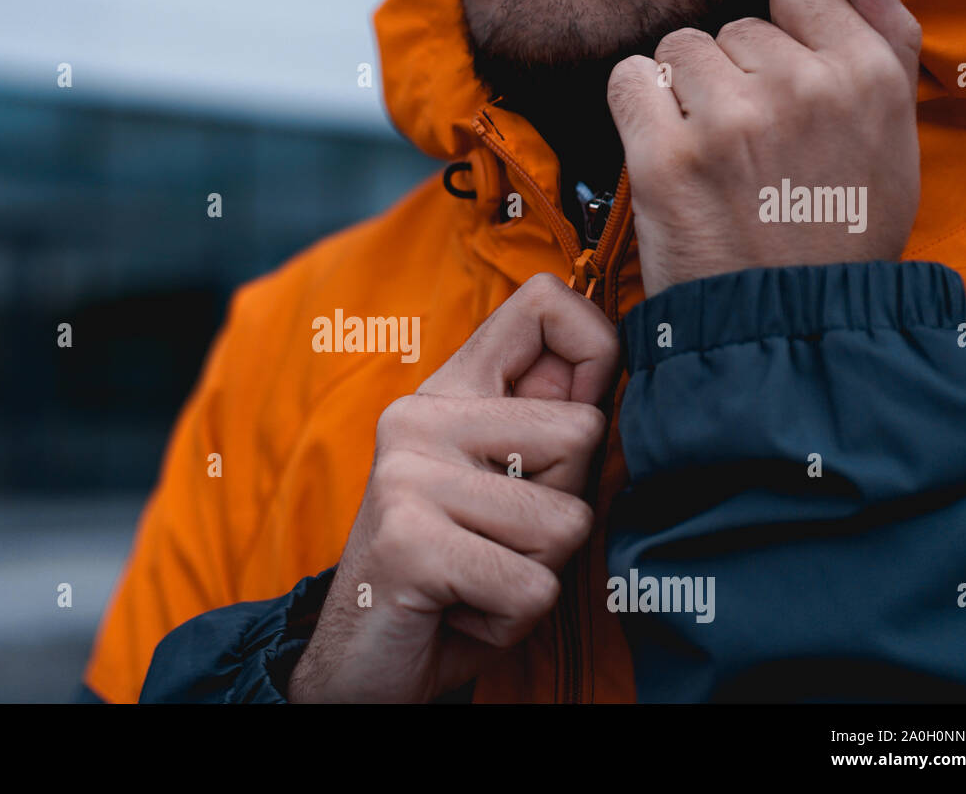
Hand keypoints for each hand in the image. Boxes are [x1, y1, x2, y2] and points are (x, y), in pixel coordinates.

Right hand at [287, 274, 617, 702]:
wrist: (356, 662)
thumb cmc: (447, 576)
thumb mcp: (496, 489)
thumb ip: (541, 428)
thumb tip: (609, 360)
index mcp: (447, 394)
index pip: (543, 302)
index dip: (596, 346)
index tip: (577, 419)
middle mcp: (421, 418)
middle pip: (583, 434)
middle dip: (563, 510)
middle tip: (495, 541)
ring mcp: (410, 475)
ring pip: (568, 523)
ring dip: (535, 575)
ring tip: (476, 577)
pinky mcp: (410, 540)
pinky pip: (532, 588)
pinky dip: (509, 621)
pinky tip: (459, 610)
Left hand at [607, 0, 922, 296]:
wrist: (786, 325)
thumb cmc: (838, 236)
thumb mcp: (894, 139)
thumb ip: (884, 39)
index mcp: (864, 76)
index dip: (779, 31)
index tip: (772, 79)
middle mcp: (799, 89)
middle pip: (734, 29)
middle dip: (733, 76)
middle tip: (746, 144)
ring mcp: (728, 122)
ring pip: (680, 50)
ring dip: (682, 90)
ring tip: (706, 149)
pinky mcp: (666, 157)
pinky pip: (630, 80)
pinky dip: (636, 103)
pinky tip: (660, 142)